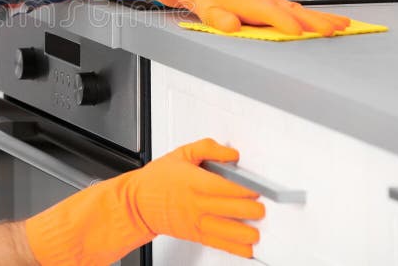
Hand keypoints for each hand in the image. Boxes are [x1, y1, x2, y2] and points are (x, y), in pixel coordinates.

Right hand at [126, 139, 264, 256]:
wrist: (137, 202)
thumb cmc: (157, 179)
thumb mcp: (181, 153)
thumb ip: (208, 148)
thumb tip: (231, 154)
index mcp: (193, 181)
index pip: (224, 187)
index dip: (244, 189)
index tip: (256, 189)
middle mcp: (196, 203)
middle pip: (230, 208)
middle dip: (250, 210)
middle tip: (260, 207)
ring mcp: (195, 221)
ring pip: (226, 230)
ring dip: (246, 232)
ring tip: (257, 230)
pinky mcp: (194, 234)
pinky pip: (218, 243)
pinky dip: (235, 248)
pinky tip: (247, 248)